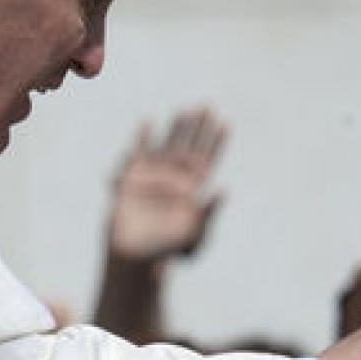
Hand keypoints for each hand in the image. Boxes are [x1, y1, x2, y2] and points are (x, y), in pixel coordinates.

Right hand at [107, 108, 228, 261]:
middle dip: (199, 128)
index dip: (217, 142)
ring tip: (185, 109)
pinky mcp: (133, 176)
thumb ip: (210, 213)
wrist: (137, 252)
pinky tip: (148, 120)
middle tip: (208, 106)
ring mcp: (155, 174)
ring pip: (168, 144)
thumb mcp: (195, 235)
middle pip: (190, 146)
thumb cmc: (169, 248)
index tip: (226, 123)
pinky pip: (139, 151)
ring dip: (176, 128)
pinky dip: (143, 136)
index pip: (209, 159)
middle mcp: (176, 178)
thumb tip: (226, 190)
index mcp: (193, 189)